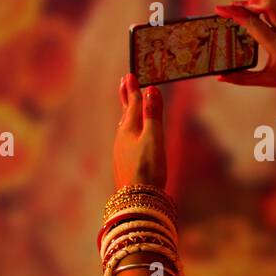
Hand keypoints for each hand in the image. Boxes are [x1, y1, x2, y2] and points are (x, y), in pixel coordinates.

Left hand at [114, 72, 165, 188]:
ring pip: (124, 125)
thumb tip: (151, 89)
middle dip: (126, 97)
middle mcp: (122, 137)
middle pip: (125, 112)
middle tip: (124, 82)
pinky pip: (125, 137)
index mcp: (129, 129)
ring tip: (126, 104)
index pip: (132, 104)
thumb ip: (153, 114)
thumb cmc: (148, 168)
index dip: (133, 89)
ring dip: (127, 112)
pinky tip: (129, 136)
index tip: (130, 75)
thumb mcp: (154, 138)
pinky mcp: (124, 162)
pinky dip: (128, 127)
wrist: (136, 200)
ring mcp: (121, 150)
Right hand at [214, 0, 275, 91]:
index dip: (235, 14)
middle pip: (267, 5)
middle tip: (232, 6)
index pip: (254, 24)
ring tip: (245, 5)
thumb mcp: (265, 81)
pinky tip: (258, 3)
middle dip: (246, 2)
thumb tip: (219, 77)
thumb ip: (241, 79)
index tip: (220, 9)